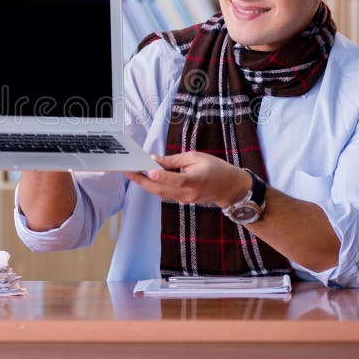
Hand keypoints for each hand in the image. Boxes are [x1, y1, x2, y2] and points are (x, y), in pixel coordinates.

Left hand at [124, 152, 250, 206]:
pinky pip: (165, 194)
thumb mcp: (196, 157)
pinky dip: (154, 187)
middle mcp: (188, 193)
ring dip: (145, 185)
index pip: (176, 179)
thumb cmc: (215, 168)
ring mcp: (185, 199)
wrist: (229, 187)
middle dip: (143, 181)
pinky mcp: (183, 200)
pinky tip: (145, 179)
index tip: (149, 171)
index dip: (162, 176)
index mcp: (194, 180)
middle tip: (128, 171)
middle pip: (162, 189)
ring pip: (161, 193)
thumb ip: (174, 160)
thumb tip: (155, 160)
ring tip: (132, 174)